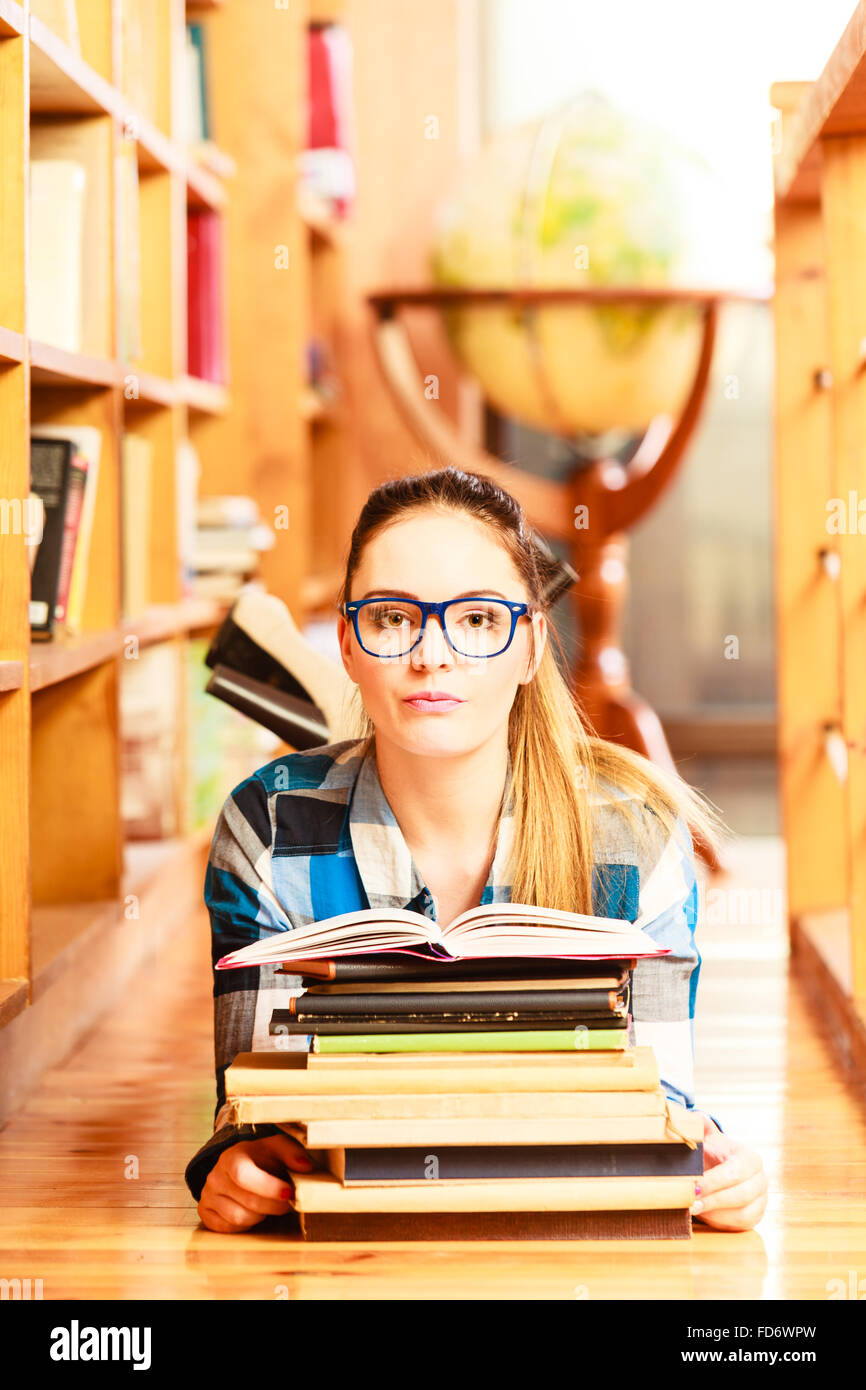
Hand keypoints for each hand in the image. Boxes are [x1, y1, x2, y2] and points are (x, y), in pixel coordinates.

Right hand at [197, 1133, 313, 1232]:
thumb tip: (305, 1166)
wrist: (239, 1164)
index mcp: (231, 1157)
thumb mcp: (277, 1147)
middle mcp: (215, 1177)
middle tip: (287, 1203)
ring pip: (238, 1218)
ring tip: (269, 1205)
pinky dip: (246, 1225)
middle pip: (246, 1202)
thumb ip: (292, 1153)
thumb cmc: (262, 1157)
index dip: (268, 1188)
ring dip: (261, 1215)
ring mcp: (208, 1196)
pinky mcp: (205, 1213)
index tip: (289, 1192)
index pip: (243, 1176)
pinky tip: (255, 1212)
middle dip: (273, 1206)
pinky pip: (228, 1229)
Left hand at [690, 1114, 767, 1230]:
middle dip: (713, 1200)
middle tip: (690, 1203)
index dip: (714, 1181)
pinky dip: (722, 1223)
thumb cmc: (712, 1154)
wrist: (720, 1169)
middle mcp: (761, 1180)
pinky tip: (705, 1216)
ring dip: (716, 1214)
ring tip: (694, 1210)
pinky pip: (742, 1225)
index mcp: (751, 1158)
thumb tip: (696, 1118)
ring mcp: (761, 1200)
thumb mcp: (708, 1139)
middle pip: (741, 1195)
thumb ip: (701, 1127)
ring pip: (743, 1213)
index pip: (735, 1172)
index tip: (693, 1186)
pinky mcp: (755, 1217)